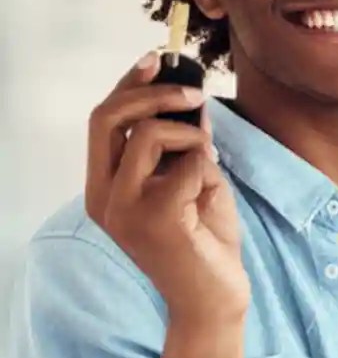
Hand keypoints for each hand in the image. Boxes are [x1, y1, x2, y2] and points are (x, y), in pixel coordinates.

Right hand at [85, 51, 248, 326]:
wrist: (215, 298)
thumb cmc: (205, 241)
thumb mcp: (194, 181)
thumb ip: (183, 144)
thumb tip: (190, 98)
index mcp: (105, 187)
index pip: (103, 120)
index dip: (128, 84)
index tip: (156, 59)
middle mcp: (104, 197)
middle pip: (110, 116)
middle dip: (157, 93)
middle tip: (195, 95)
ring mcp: (124, 209)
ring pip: (149, 132)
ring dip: (191, 136)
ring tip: (208, 164)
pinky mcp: (155, 218)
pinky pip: (189, 161)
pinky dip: (208, 166)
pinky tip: (210, 194)